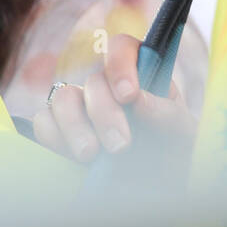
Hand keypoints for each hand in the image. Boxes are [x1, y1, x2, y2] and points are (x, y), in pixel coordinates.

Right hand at [32, 32, 196, 162]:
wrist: (158, 179)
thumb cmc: (173, 146)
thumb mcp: (181, 131)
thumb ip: (166, 114)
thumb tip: (138, 102)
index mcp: (139, 69)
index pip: (121, 48)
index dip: (121, 67)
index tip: (129, 96)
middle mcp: (105, 82)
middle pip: (93, 82)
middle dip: (105, 113)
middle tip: (121, 146)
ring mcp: (79, 104)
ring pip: (62, 98)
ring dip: (75, 126)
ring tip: (91, 155)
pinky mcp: (58, 128)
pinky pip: (44, 123)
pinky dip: (54, 138)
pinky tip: (73, 158)